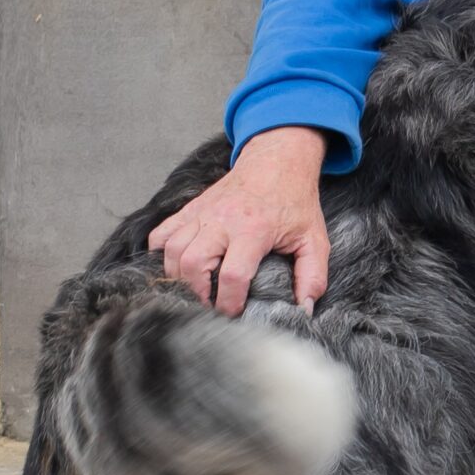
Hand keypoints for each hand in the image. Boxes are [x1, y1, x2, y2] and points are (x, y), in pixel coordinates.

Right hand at [146, 125, 330, 315]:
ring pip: (171, 250)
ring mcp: (202, 213)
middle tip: (209, 305)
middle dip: (196, 292)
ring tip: (194, 290)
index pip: (232, 274)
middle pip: (192, 263)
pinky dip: (160, 254)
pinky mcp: (190, 209)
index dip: (229, 302)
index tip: (233, 313)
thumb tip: (304, 309)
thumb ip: (312, 275)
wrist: (277, 161)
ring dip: (176, 276)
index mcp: (254, 229)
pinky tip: (174, 267)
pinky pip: (161, 233)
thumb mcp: (314, 238)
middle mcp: (222, 220)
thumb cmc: (294, 200)